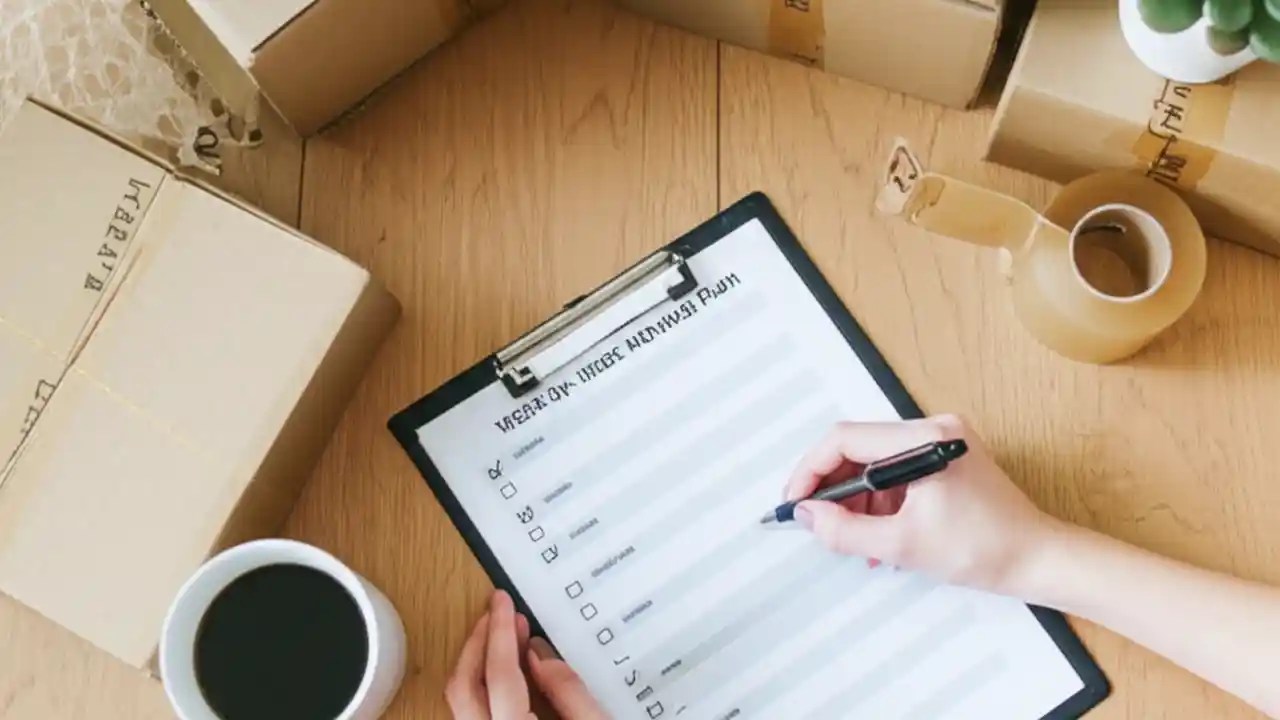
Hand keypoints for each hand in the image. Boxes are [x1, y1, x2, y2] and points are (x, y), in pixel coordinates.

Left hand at [446, 590, 607, 719]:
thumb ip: (570, 692)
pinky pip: (473, 707)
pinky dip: (483, 680)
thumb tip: (540, 653)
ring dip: (478, 659)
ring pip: (462, 697)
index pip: (499, 675)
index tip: (502, 602)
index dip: (500, 633)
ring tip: (504, 632)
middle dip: (479, 641)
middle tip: (497, 612)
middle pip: (464, 684)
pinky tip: (505, 666)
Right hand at [785, 414, 1063, 594]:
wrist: (1038, 559)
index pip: (845, 439)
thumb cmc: (986, 549)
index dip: (811, 470)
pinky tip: (877, 532)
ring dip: (856, 498)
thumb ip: (845, 529)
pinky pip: (896, 471)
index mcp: (924, 439)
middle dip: (833, 487)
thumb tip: (808, 516)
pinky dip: (880, 500)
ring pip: (874, 461)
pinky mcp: (946, 457)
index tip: (797, 501)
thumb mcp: (902, 546)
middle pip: (858, 447)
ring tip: (853, 536)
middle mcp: (933, 429)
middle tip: (816, 521)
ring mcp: (942, 441)